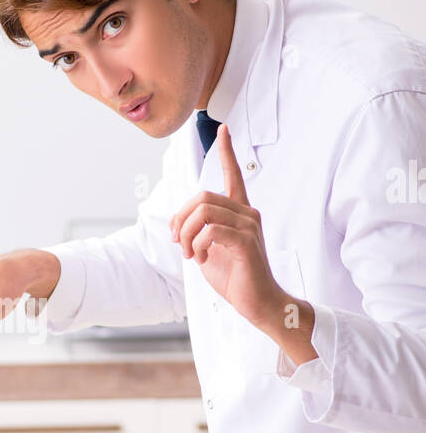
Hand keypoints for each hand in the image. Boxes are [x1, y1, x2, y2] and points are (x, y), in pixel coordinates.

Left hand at [169, 124, 281, 327]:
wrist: (257, 302)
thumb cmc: (235, 277)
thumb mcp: (207, 250)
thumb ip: (195, 231)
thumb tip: (175, 223)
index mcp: (240, 212)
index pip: (234, 174)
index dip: (227, 151)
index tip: (223, 129)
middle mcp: (248, 213)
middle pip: (203, 196)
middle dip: (180, 219)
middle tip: (178, 243)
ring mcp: (249, 225)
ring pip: (204, 211)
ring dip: (185, 234)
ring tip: (189, 253)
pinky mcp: (246, 241)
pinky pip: (210, 230)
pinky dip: (196, 244)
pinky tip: (200, 258)